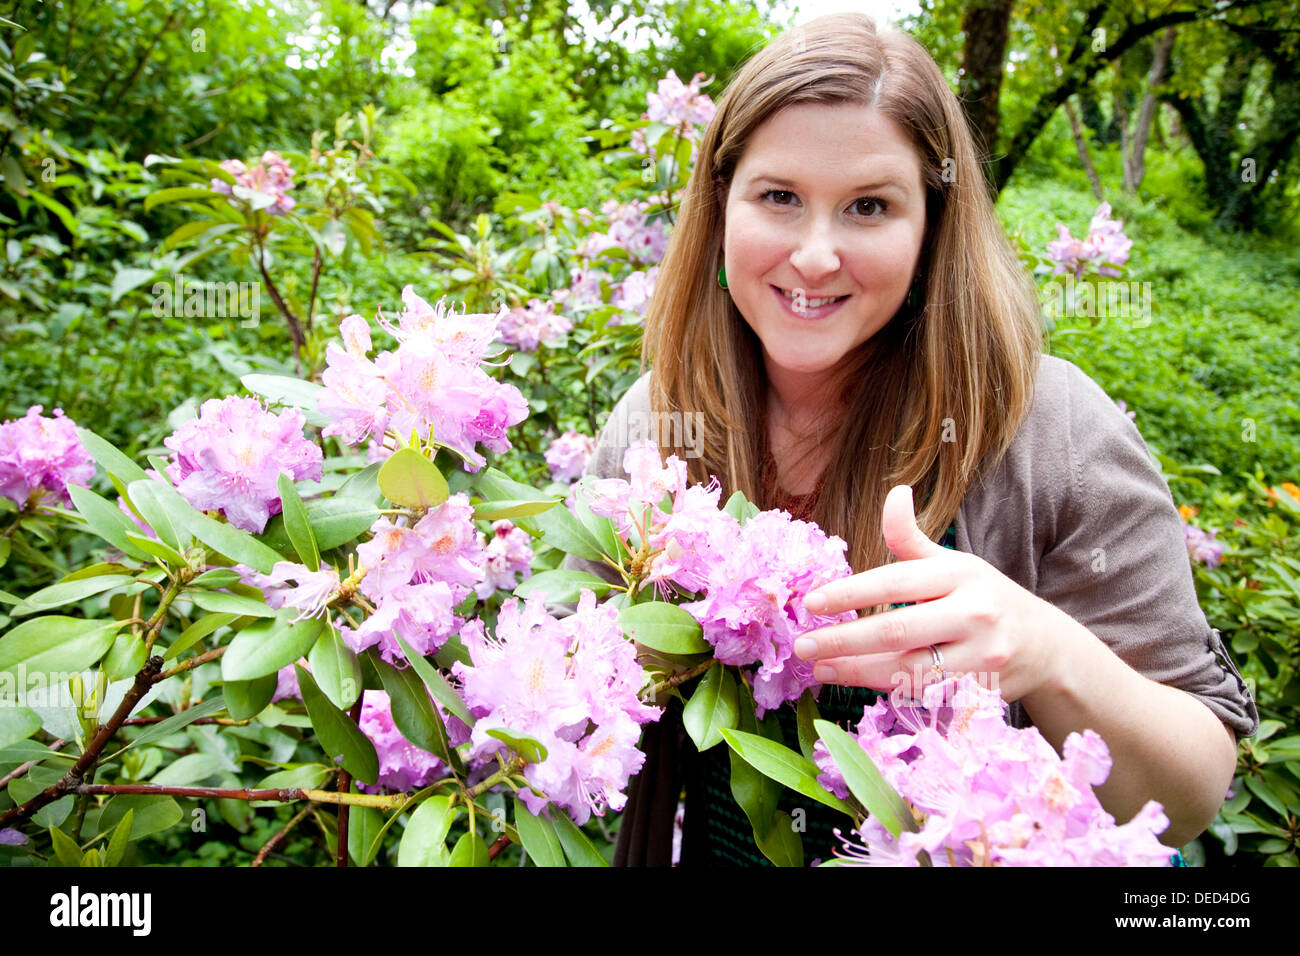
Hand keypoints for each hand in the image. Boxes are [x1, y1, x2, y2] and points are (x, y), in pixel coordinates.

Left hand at [795, 485, 1066, 701]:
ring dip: (856, 671)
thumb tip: (895, 492)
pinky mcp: (980, 691)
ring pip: (907, 669)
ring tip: (818, 667)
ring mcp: (979, 656)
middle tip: (803, 645)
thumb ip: (912, 538)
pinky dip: (884, 688)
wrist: (1045, 646)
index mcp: (960, 574)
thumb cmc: (984, 598)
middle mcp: (973, 613)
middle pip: (897, 630)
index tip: (812, 602)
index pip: (896, 582)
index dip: (851, 592)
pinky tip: (852, 681)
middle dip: (844, 639)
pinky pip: (923, 693)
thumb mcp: (953, 564)